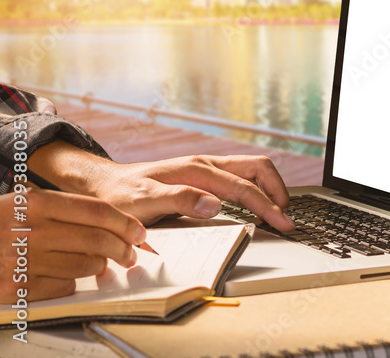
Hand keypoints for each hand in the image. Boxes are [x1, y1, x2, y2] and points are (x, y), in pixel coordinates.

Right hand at [0, 188, 145, 302]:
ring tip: (104, 264)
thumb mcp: (21, 203)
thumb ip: (60, 208)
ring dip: (101, 267)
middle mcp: (31, 231)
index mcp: (36, 204)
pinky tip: (70, 277)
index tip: (139, 232)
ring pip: (85, 265)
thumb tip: (110, 222)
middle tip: (131, 254)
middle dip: (123, 248)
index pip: (97, 211)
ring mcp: (22, 261)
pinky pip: (62, 287)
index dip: (125, 223)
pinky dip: (73, 283)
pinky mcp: (14, 289)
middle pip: (97, 240)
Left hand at [88, 155, 294, 231]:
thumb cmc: (120, 196)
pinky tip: (257, 204)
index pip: (244, 187)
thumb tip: (214, 204)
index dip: (267, 206)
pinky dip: (257, 189)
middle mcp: (206, 164)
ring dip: (269, 188)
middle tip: (286, 217)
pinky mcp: (203, 176)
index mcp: (197, 170)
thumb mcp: (143, 201)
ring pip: (252, 169)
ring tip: (278, 212)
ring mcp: (206, 168)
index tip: (283, 223)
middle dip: (278, 191)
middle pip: (257, 167)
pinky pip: (240, 177)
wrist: (102, 185)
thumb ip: (179, 200)